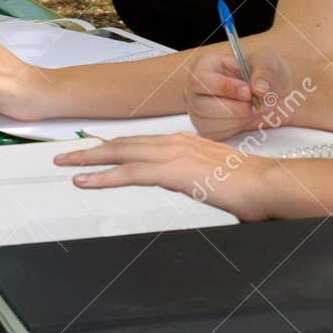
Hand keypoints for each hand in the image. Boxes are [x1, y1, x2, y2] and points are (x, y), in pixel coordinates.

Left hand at [53, 133, 281, 221]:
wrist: (266, 184)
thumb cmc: (251, 186)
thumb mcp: (217, 180)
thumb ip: (200, 181)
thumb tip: (198, 189)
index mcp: (185, 143)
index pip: (141, 143)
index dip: (115, 147)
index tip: (96, 151)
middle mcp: (175, 142)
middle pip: (125, 144)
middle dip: (94, 149)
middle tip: (68, 155)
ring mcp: (172, 154)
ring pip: (120, 154)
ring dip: (90, 159)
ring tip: (66, 165)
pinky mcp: (171, 171)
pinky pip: (128, 174)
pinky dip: (102, 177)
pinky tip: (85, 181)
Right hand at [186, 46, 302, 140]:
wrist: (269, 91)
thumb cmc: (262, 73)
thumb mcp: (267, 62)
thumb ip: (264, 72)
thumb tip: (259, 88)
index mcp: (205, 66)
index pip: (201, 80)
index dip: (224, 88)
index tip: (248, 92)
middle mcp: (196, 89)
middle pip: (200, 105)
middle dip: (233, 109)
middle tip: (254, 106)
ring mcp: (198, 110)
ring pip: (208, 122)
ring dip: (236, 120)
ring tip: (253, 110)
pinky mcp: (207, 128)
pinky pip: (215, 134)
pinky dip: (235, 129)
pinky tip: (245, 118)